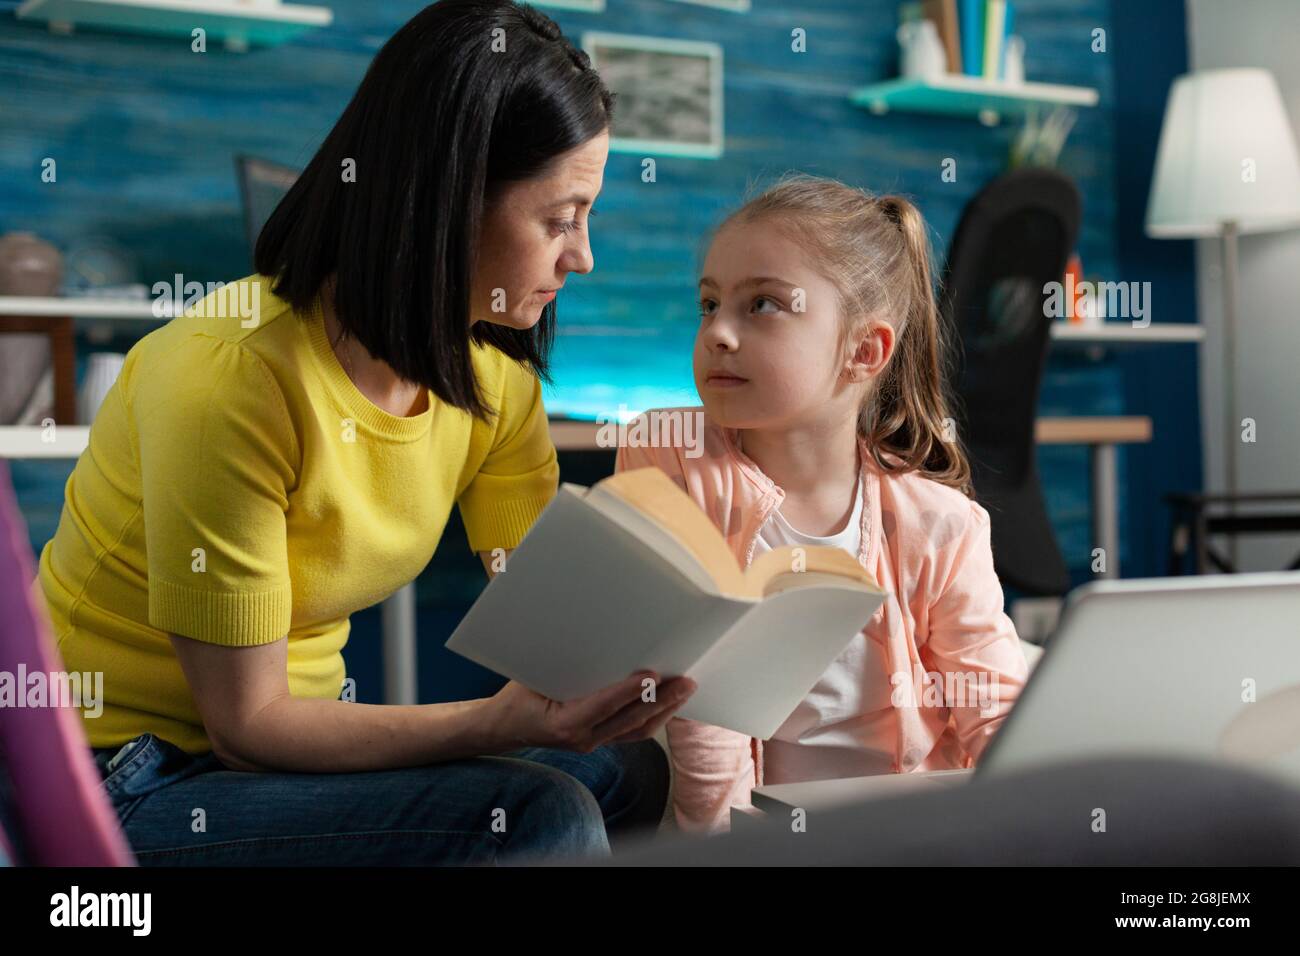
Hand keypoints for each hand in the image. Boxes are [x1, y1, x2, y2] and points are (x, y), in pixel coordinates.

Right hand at [485, 671, 696, 752]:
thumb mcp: (531, 677)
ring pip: (637, 730)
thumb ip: (563, 665)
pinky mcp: (599, 740)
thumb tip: (591, 637)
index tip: (652, 676)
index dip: (629, 691)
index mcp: (564, 724)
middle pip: (631, 721)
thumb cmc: (515, 698)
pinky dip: (652, 716)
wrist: (502, 728)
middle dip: (662, 701)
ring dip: (665, 710)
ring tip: (685, 690)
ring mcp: (592, 742)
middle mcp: (583, 738)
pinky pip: (632, 731)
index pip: (604, 706)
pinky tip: (669, 703)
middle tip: (685, 681)